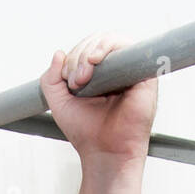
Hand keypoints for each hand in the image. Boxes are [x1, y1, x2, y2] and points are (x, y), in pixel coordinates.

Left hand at [40, 33, 156, 169]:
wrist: (104, 153)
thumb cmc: (87, 133)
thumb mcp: (59, 103)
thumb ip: (51, 79)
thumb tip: (58, 53)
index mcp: (100, 76)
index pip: (88, 48)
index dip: (74, 56)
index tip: (67, 79)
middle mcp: (117, 72)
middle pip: (97, 41)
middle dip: (79, 56)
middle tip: (75, 81)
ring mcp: (131, 72)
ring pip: (110, 40)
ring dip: (89, 52)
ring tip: (82, 78)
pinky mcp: (144, 76)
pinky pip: (127, 47)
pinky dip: (108, 47)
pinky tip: (95, 61)